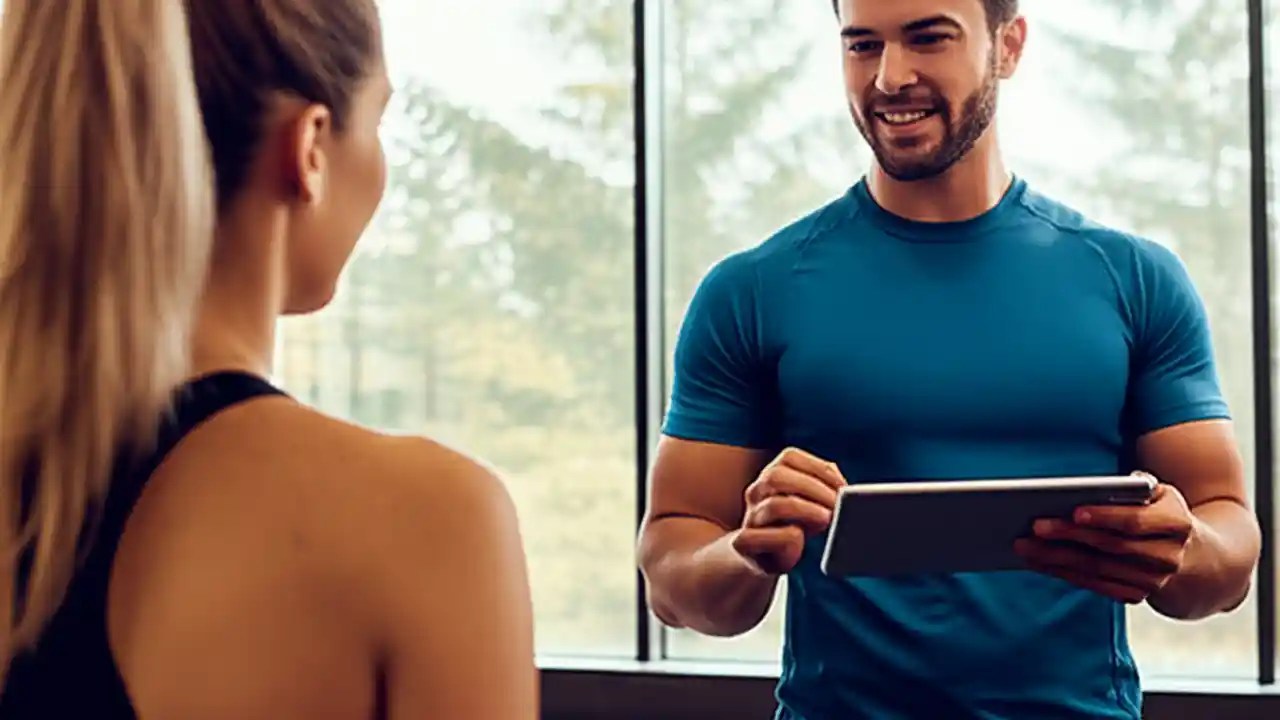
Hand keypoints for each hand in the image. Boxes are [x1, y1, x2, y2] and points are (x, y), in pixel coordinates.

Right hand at [731, 447, 845, 575]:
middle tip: (836, 505)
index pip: (790, 457)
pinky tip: (799, 541)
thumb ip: (824, 488)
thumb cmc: (793, 527)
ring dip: (805, 511)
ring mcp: (749, 517)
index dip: (819, 468)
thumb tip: (842, 487)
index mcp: (770, 475)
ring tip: (826, 520)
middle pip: (777, 476)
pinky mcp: (743, 542)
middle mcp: (756, 492)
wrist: (762, 559)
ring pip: (774, 505)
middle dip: (813, 488)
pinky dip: (783, 537)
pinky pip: (759, 536)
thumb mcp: (810, 504)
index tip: (843, 487)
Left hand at [1015, 475, 1194, 603]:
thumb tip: (1096, 487)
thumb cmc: (1163, 513)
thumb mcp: (1161, 495)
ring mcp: (1153, 581)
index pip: (1135, 521)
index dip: (1105, 517)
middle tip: (1034, 526)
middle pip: (1109, 547)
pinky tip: (1039, 562)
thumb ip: (1135, 487)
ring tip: (1024, 545)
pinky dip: (1064, 574)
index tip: (1074, 511)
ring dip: (1057, 559)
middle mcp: (1167, 556)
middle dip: (1068, 536)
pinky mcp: (1136, 595)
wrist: (1198, 559)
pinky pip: (1094, 585)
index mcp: (1176, 524)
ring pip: (1096, 569)